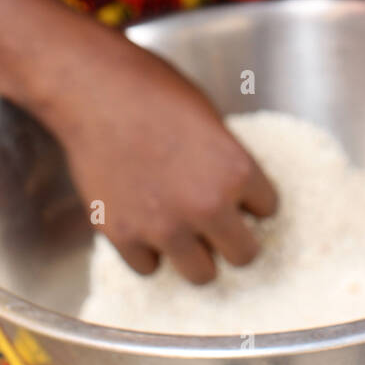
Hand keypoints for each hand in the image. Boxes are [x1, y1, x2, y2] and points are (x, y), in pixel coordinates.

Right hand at [7, 13, 278, 285]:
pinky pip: (149, 266)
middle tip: (218, 226)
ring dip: (195, 254)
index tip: (241, 197)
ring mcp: (164, 227)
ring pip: (201, 274)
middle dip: (234, 239)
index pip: (269, 209)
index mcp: (237, 171)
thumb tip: (232, 192)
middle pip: (244, 255)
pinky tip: (144, 223)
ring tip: (183, 232)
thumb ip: (225, 162)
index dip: (254, 200)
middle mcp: (207, 206)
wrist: (95, 91)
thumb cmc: (153, 91)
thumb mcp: (209, 119)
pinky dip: (148, 250)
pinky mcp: (124, 236)